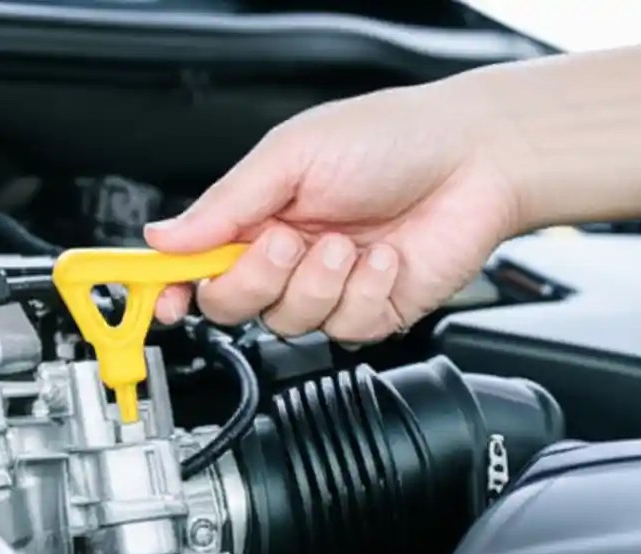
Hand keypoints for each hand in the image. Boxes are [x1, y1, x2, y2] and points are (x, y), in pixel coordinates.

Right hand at [146, 81, 523, 341]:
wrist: (477, 158)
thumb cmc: (391, 138)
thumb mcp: (291, 155)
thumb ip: (224, 204)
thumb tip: (162, 237)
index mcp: (255, 214)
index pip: (193, 263)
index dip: (169, 287)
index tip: (163, 299)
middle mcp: (285, 255)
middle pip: (231, 304)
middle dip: (255, 279)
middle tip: (286, 241)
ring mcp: (326, 286)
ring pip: (288, 322)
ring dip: (318, 282)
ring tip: (349, 242)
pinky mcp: (369, 310)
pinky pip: (345, 328)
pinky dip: (365, 291)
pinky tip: (384, 257)